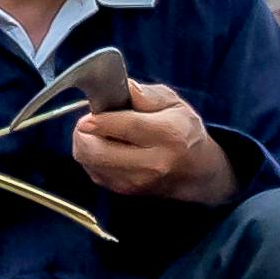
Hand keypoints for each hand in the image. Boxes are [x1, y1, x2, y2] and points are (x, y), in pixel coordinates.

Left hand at [71, 80, 236, 207]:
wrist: (195, 172)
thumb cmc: (182, 131)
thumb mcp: (173, 104)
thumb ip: (147, 95)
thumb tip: (124, 88)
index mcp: (169, 135)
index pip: (128, 127)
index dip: (101, 120)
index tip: (89, 114)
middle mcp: (153, 163)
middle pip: (98, 151)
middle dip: (84, 132)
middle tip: (90, 121)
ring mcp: (136, 181)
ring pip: (89, 161)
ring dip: (85, 143)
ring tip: (100, 133)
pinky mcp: (123, 190)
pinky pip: (91, 170)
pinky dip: (91, 157)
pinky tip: (106, 148)